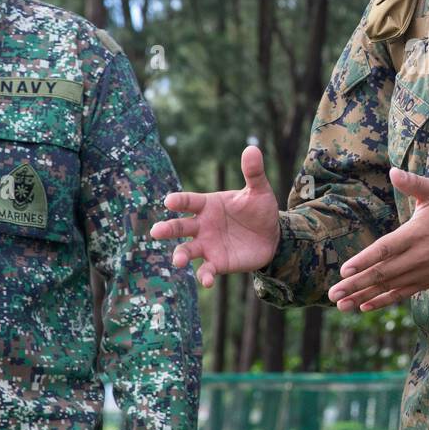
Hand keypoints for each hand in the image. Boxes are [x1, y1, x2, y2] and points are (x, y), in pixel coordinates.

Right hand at [150, 144, 279, 287]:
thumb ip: (253, 173)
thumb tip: (252, 148)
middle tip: (156, 231)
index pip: (189, 201)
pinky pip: (206, 270)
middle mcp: (202, 225)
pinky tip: (207, 281)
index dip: (179, 201)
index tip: (169, 201)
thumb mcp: (259, 191)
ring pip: (187, 250)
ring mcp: (207, 245)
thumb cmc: (259, 210)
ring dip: (180, 255)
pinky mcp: (217, 263)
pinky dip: (205, 276)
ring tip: (178, 260)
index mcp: (208, 205)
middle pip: (180, 227)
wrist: (272, 236)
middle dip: (168, 229)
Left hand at [327, 167, 428, 312]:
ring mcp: (424, 271)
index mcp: (417, 233)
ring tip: (341, 304)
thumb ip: (413, 183)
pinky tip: (364, 306)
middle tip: (333, 293)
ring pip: (390, 287)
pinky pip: (402, 293)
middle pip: (383, 273)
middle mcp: (419, 256)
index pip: (386, 249)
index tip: (344, 270)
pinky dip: (383, 301)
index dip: (364, 260)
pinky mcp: (428, 280)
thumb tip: (393, 171)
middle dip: (356, 284)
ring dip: (364, 296)